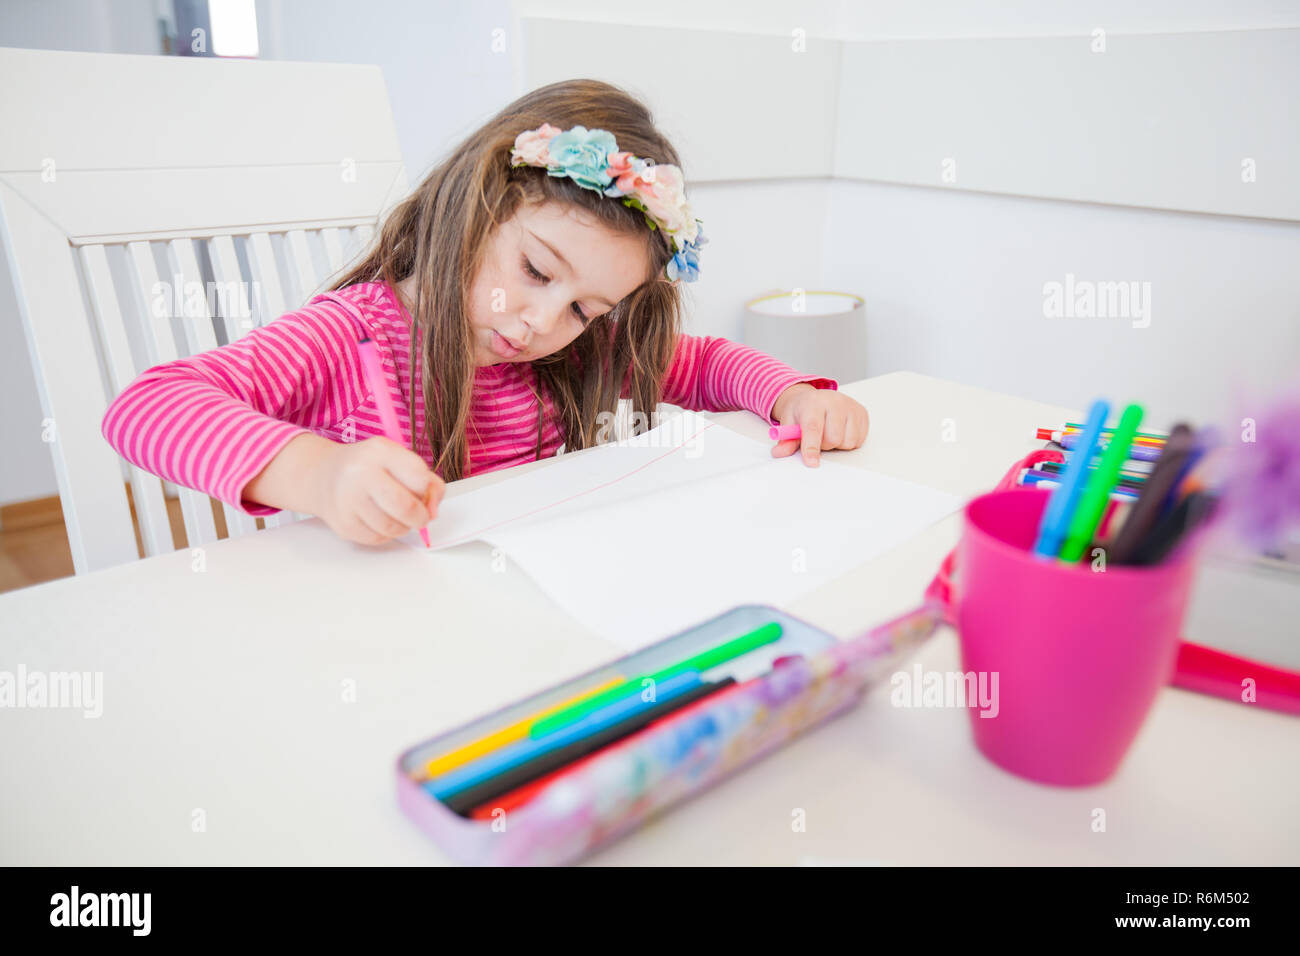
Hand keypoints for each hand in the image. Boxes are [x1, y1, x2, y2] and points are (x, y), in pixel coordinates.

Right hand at [313, 437, 445, 544]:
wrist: (324, 475)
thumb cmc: (370, 468)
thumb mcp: (398, 460)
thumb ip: (427, 481)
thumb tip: (433, 511)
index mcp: (380, 451)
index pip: (419, 478)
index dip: (428, 492)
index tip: (425, 495)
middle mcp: (361, 473)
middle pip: (405, 506)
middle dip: (421, 517)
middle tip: (421, 518)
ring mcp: (348, 499)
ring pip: (392, 527)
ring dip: (404, 527)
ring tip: (398, 517)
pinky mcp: (343, 523)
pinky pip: (377, 538)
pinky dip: (386, 534)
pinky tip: (380, 521)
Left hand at [769, 383, 869, 466]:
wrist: (815, 398)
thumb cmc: (802, 411)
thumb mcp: (789, 423)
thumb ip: (786, 440)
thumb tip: (779, 453)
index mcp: (812, 403)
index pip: (813, 428)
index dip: (811, 447)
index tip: (811, 462)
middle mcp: (834, 401)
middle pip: (833, 439)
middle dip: (824, 445)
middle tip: (818, 437)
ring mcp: (850, 406)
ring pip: (848, 442)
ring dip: (838, 445)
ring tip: (829, 433)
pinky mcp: (862, 413)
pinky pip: (859, 440)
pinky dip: (849, 441)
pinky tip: (841, 431)